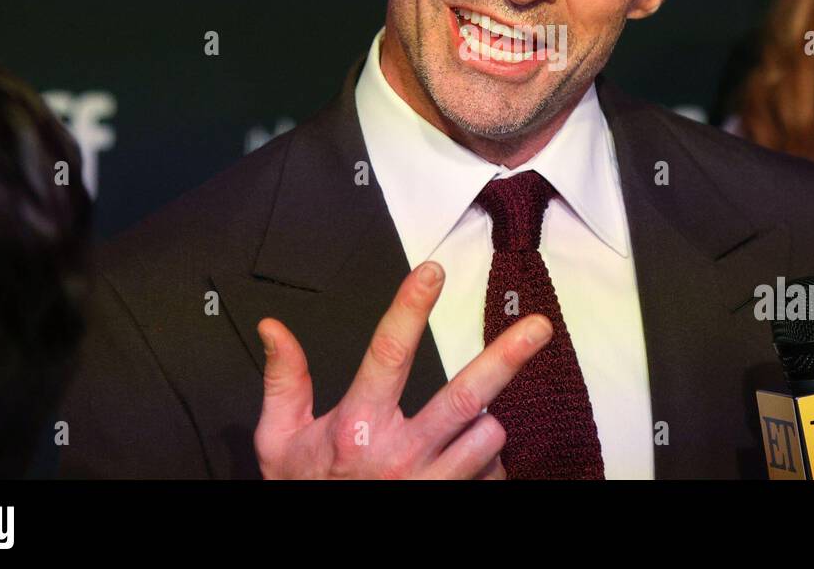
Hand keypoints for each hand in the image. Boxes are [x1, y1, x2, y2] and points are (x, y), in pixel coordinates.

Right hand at [254, 261, 551, 478]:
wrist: (318, 551)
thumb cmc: (307, 491)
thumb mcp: (280, 441)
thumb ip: (284, 381)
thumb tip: (275, 329)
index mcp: (358, 427)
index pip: (389, 352)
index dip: (411, 307)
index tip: (432, 272)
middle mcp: (401, 455)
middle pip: (464, 397)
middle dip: (505, 358)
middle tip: (538, 328)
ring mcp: (432, 484)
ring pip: (488, 435)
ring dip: (486, 420)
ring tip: (470, 420)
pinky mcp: (451, 502)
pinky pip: (494, 472)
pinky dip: (488, 459)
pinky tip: (468, 458)